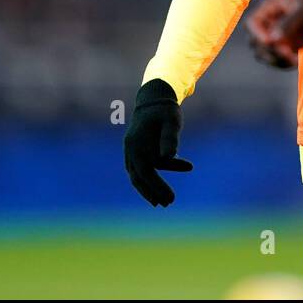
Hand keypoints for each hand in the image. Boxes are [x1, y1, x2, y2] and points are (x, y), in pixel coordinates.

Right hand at [123, 79, 192, 206]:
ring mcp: (132, 151)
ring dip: (150, 189)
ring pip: (138, 176)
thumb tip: (168, 157)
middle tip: (168, 203)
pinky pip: (143, 169)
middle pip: (138, 177)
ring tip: (165, 202)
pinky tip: (162, 189)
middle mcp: (130, 149)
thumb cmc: (165, 110)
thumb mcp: (172, 121)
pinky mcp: (137, 152)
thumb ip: (170, 138)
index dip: (157, 186)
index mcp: (136, 143)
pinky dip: (152, 179)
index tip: (170, 198)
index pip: (146, 171)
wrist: (155, 99)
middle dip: (152, 192)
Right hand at [245, 0, 302, 68]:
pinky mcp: (287, 47)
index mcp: (270, 8)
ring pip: (265, 54)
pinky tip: (298, 61)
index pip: (252, 23)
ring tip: (294, 60)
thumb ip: (288, 24)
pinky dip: (285, 63)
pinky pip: (278, 60)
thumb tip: (272, 40)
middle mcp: (270, 23)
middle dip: (268, 50)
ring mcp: (277, 36)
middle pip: (255, 42)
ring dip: (276, 60)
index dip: (257, 34)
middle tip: (288, 54)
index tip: (270, 42)